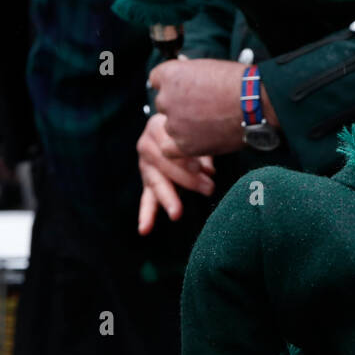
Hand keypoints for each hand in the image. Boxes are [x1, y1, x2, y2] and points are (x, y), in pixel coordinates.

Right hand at [136, 113, 215, 235]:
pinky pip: (146, 199)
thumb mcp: (196, 132)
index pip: (169, 144)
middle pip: (163, 164)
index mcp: (156, 127)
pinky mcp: (147, 182)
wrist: (170, 126)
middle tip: (207, 189)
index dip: (183, 156)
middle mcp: (146, 146)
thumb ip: (202, 148)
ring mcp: (144, 165)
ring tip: (177, 213)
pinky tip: (144, 229)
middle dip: (185, 179)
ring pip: (156, 183)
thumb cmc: (187, 128)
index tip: (199, 167)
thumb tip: (209, 172)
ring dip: (169, 199)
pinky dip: (146, 215)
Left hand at [150, 58, 277, 157]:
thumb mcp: (207, 67)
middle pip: (163, 104)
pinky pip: (169, 149)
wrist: (256, 104)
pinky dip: (179, 147)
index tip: (183, 88)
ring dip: (183, 125)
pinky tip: (194, 140)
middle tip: (201, 106)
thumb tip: (181, 72)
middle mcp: (167, 99)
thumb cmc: (238, 82)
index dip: (171, 84)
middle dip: (178, 105)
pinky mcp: (184, 145)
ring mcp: (174, 124)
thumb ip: (188, 73)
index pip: (157, 80)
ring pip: (170, 126)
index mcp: (171, 75)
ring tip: (209, 122)